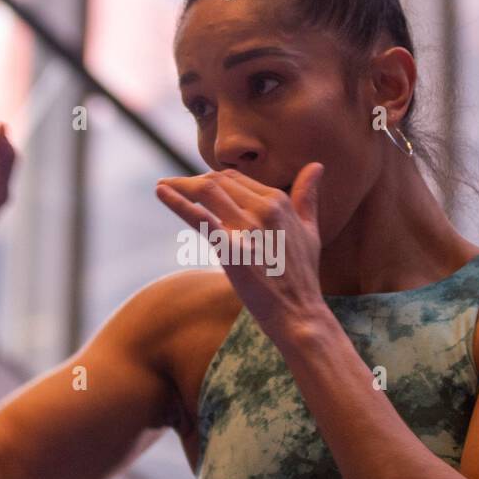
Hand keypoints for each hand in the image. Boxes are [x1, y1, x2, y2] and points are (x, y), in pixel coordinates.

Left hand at [155, 163, 326, 339]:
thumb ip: (308, 197)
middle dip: (194, 181)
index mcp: (279, 202)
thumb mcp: (310, 231)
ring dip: (181, 185)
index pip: (237, 179)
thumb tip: (317, 165)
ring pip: (208, 191)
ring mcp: (248, 228)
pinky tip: (160, 190)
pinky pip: (200, 218)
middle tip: (175, 186)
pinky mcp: (232, 249)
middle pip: (220, 181)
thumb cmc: (303, 276)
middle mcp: (264, 209)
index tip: (196, 186)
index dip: (213, 179)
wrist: (299, 313)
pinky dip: (177, 201)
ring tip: (163, 185)